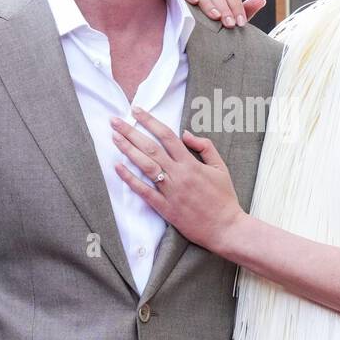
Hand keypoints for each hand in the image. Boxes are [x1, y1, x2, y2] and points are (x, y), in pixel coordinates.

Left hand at [110, 106, 244, 252]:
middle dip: (131, 132)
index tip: (136, 111)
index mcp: (191, 163)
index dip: (150, 121)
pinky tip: (117, 167)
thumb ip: (205, 147)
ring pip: (145, 166)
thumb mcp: (221, 167)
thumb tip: (186, 133)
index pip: (167, 136)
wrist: (226, 228)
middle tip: (115, 121)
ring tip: (114, 137)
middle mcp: (179, 174)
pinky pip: (144, 191)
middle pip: (151, 148)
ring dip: (128, 150)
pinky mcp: (165, 208)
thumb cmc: (224, 197)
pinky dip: (130, 179)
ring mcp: (170, 191)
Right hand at [175, 0, 265, 27]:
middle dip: (225, 9)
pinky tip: (192, 1)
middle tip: (230, 24)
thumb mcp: (231, 18)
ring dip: (209, 4)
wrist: (194, 29)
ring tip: (215, 17)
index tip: (241, 23)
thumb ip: (245, 10)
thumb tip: (262, 0)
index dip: (237, 6)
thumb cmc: (214, 23)